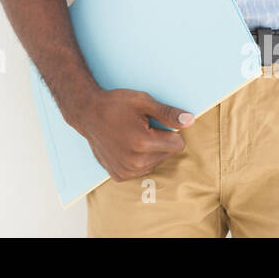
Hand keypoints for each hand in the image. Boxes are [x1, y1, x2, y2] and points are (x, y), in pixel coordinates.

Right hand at [70, 89, 192, 181]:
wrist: (87, 113)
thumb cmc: (116, 104)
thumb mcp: (143, 101)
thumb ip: (168, 113)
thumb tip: (191, 121)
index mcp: (143, 143)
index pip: (177, 144)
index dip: (170, 131)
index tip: (155, 122)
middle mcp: (135, 162)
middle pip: (167, 154)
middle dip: (159, 141)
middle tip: (140, 128)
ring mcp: (126, 171)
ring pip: (155, 163)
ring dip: (149, 151)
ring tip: (132, 136)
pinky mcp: (119, 175)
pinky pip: (141, 170)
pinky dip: (137, 159)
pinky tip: (126, 146)